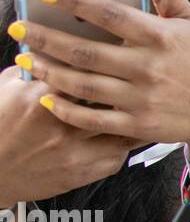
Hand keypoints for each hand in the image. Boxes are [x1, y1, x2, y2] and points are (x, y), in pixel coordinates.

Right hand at [0, 65, 133, 206]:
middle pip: (112, 100)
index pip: (85, 72)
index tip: (119, 54)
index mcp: (39, 101)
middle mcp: (61, 128)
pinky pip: (117, 157)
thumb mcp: (6, 89)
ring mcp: (73, 154)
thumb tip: (60, 48)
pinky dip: (125, 143)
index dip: (106, 61)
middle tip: (142, 79)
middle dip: (129, 88)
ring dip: (135, 118)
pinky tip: (128, 132)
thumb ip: (34, 68)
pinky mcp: (81, 174)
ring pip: (123, 131)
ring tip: (145, 106)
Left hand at [11, 0, 189, 154]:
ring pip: (82, 85)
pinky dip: (65, 110)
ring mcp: (141, 98)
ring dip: (48, 72)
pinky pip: (92, 119)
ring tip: (25, 60)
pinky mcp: (136, 125)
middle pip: (85, 51)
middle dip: (45, 38)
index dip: (76, 1)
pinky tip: (46, 98)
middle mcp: (148, 67)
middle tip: (17, 28)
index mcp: (160, 37)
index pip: (110, 13)